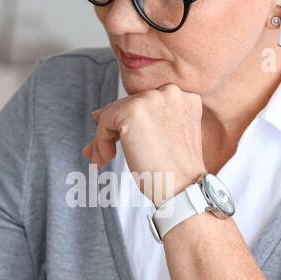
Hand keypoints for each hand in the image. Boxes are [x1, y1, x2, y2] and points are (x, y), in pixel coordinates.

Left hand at [83, 84, 206, 204]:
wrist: (184, 187)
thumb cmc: (176, 172)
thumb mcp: (164, 138)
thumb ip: (139, 122)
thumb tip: (96, 115)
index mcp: (183, 97)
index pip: (144, 103)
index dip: (127, 123)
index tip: (116, 141)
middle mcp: (170, 92)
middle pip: (128, 106)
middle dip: (113, 131)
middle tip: (104, 156)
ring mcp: (152, 99)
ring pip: (114, 113)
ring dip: (103, 138)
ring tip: (102, 160)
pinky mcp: (132, 111)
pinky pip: (105, 121)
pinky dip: (100, 141)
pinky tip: (106, 158)